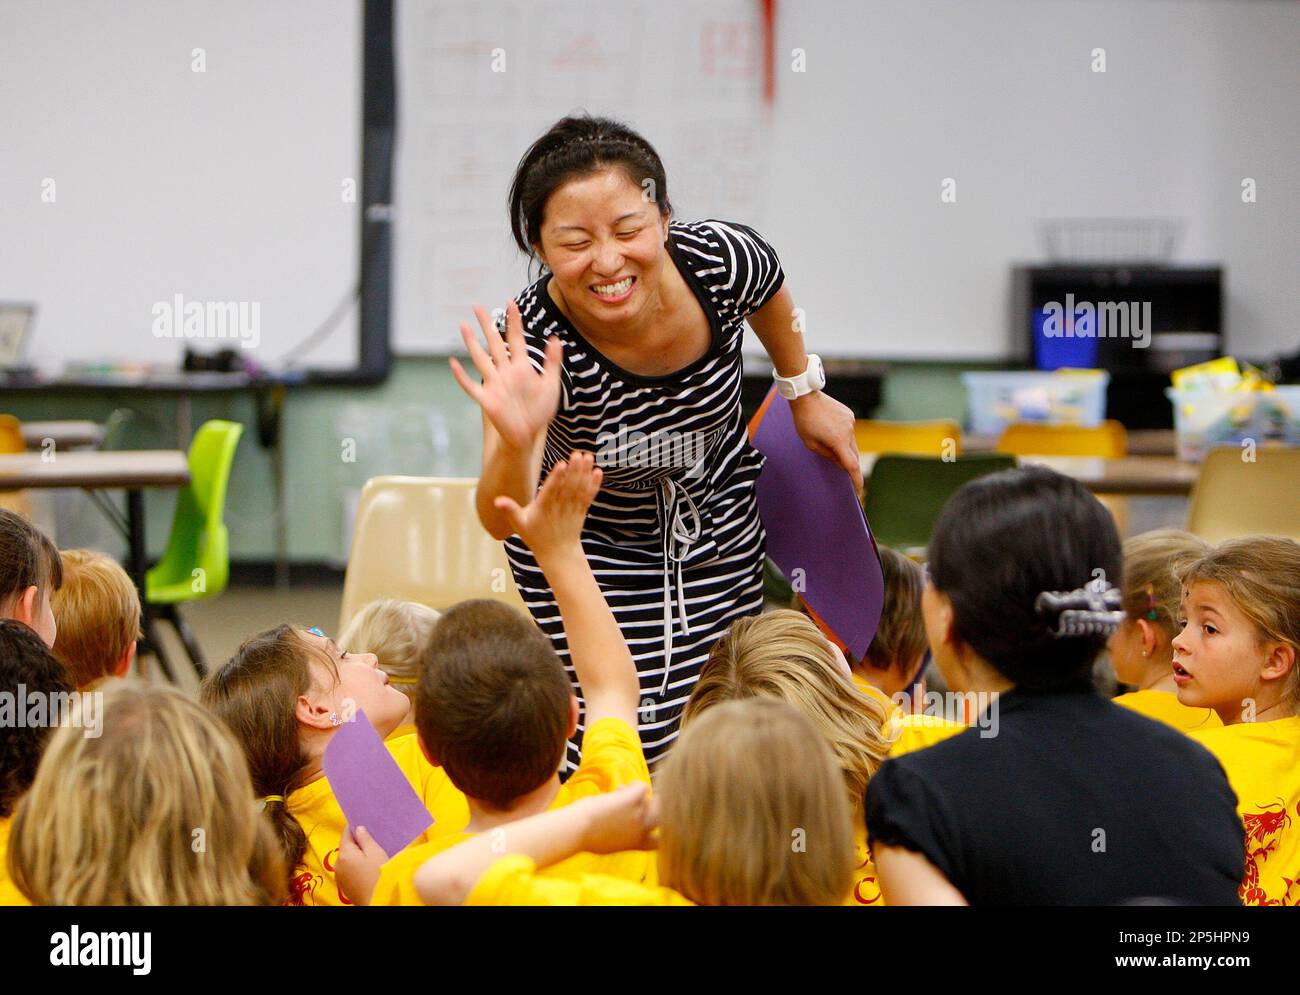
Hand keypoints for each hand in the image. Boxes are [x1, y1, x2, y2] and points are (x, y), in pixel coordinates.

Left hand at [336, 824, 389, 906]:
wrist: (377, 901)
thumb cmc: (378, 875)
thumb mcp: (375, 853)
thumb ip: (365, 839)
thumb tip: (358, 829)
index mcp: (344, 854)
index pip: (346, 834)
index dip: (354, 826)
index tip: (362, 821)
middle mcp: (337, 864)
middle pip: (346, 847)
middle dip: (357, 842)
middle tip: (371, 839)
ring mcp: (339, 876)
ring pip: (347, 858)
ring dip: (356, 854)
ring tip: (371, 854)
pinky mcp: (343, 885)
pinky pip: (348, 869)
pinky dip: (355, 865)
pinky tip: (366, 867)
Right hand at [449, 299, 563, 451]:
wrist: (529, 434)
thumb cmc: (540, 410)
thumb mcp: (551, 385)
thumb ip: (553, 362)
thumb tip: (556, 339)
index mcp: (522, 367)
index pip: (516, 339)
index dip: (513, 322)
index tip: (510, 303)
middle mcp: (506, 372)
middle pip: (494, 344)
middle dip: (487, 325)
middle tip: (477, 306)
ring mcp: (495, 385)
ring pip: (481, 359)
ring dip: (472, 343)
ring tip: (463, 326)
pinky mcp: (487, 400)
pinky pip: (471, 387)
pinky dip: (462, 376)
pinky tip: (453, 363)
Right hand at [493, 450, 601, 555]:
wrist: (558, 553)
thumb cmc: (535, 536)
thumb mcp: (519, 524)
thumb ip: (510, 510)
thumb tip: (496, 500)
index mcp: (543, 508)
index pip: (551, 491)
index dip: (556, 478)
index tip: (561, 464)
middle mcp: (559, 508)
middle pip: (567, 486)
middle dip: (574, 470)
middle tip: (577, 453)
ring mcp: (572, 509)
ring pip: (579, 489)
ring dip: (584, 473)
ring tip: (588, 457)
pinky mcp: (581, 511)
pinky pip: (588, 497)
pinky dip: (594, 485)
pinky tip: (598, 472)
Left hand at [577, 783, 658, 853]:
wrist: (579, 828)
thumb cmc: (587, 837)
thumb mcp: (611, 845)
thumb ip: (625, 839)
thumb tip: (626, 829)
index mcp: (638, 843)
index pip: (660, 841)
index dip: (658, 831)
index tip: (648, 823)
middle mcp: (643, 830)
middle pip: (661, 816)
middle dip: (653, 807)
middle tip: (639, 801)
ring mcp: (640, 814)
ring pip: (649, 798)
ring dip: (636, 794)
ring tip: (619, 794)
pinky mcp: (634, 799)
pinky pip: (642, 786)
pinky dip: (633, 785)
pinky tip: (620, 789)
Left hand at [789, 391, 863, 491]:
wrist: (806, 397)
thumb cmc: (804, 421)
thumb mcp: (811, 444)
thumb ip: (828, 455)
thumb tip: (841, 463)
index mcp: (838, 441)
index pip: (851, 465)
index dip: (856, 479)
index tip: (859, 489)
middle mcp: (848, 431)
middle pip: (853, 454)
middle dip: (849, 464)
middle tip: (843, 471)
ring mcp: (850, 422)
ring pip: (851, 442)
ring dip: (844, 447)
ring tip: (828, 440)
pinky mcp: (849, 415)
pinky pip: (849, 430)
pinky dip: (843, 435)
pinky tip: (830, 429)